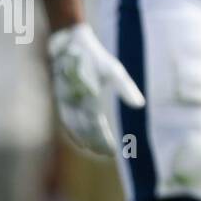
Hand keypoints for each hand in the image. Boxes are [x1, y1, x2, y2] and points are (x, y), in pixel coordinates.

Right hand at [48, 23, 144, 156]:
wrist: (70, 46)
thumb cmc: (95, 58)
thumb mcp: (114, 70)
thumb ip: (126, 89)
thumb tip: (140, 105)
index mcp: (89, 99)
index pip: (97, 127)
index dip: (104, 140)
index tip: (113, 151)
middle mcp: (75, 104)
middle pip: (85, 131)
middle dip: (95, 144)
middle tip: (107, 154)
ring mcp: (65, 103)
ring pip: (73, 128)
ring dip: (84, 141)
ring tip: (94, 150)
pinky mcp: (60, 99)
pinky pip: (65, 121)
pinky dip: (72, 133)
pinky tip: (79, 140)